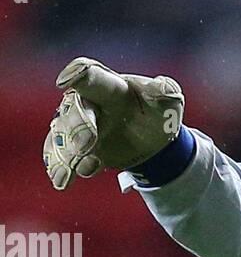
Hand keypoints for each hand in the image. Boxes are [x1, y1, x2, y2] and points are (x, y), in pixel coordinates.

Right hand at [43, 57, 184, 190]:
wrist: (151, 140)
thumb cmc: (156, 112)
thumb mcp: (167, 101)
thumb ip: (165, 92)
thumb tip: (164, 88)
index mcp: (108, 86)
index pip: (91, 77)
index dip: (78, 75)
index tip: (66, 80)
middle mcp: (86, 103)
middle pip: (73, 110)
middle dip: (78, 126)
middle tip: (85, 146)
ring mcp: (76, 126)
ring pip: (62, 136)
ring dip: (67, 154)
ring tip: (83, 170)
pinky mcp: (73, 149)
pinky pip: (58, 156)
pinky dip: (58, 167)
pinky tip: (62, 181)